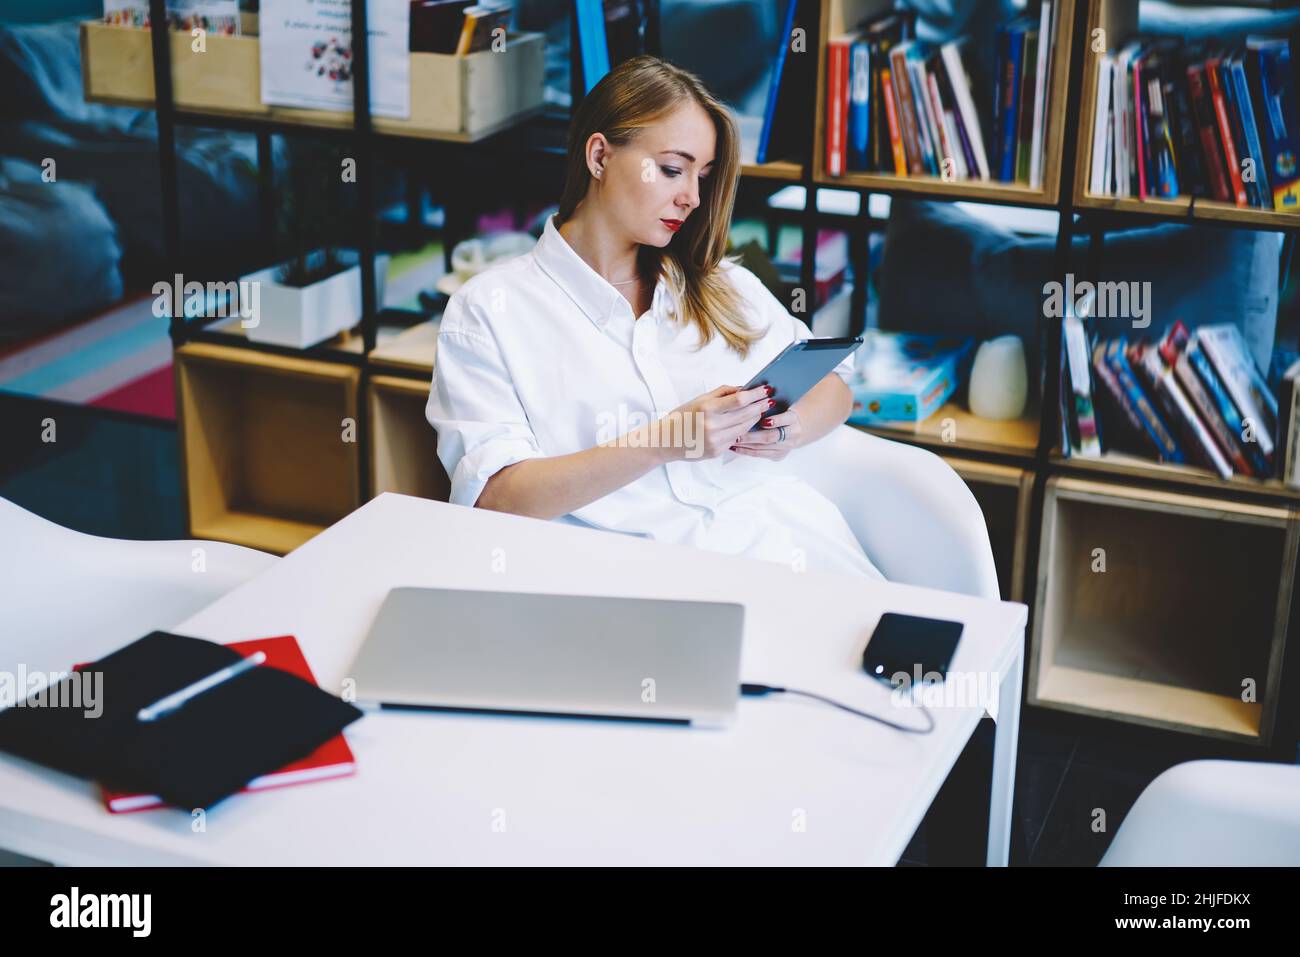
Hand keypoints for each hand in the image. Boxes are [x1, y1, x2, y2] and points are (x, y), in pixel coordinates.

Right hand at [659, 384, 775, 461]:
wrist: (666, 441)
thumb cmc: (682, 417)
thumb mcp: (699, 400)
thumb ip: (723, 393)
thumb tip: (745, 388)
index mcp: (707, 409)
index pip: (740, 400)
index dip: (756, 394)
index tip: (766, 389)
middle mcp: (712, 426)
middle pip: (746, 414)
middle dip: (760, 406)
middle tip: (769, 400)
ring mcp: (715, 441)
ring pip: (744, 428)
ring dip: (755, 418)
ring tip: (761, 411)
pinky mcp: (717, 452)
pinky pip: (736, 439)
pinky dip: (743, 430)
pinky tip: (748, 424)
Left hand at [730, 406, 803, 460]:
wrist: (797, 427)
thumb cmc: (784, 412)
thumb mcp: (782, 404)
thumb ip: (768, 404)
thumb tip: (749, 396)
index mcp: (794, 418)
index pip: (786, 419)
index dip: (774, 420)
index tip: (761, 418)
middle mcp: (792, 434)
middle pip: (771, 436)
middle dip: (752, 436)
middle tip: (737, 433)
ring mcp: (786, 447)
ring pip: (763, 447)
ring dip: (745, 444)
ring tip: (731, 439)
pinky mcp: (779, 455)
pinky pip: (760, 454)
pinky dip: (745, 451)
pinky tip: (735, 447)